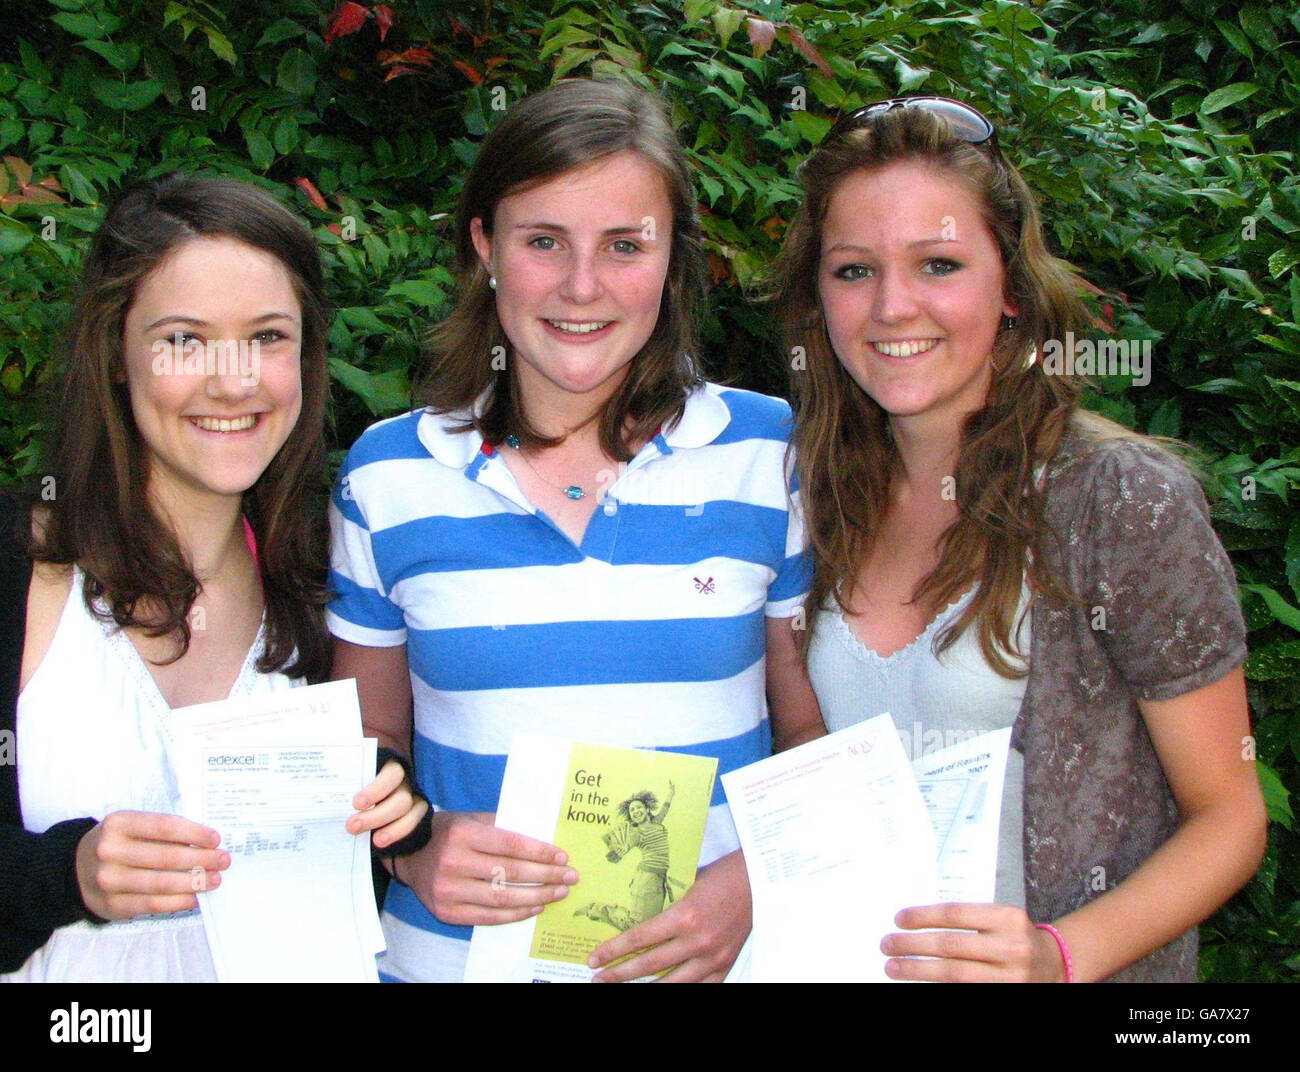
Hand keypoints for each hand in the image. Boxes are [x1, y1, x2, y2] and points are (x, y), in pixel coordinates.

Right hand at [75, 811, 228, 920]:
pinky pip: (152, 905)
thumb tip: (206, 843)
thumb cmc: (118, 843)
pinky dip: (179, 902)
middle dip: (202, 859)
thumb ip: (162, 831)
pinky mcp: (112, 905)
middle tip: (223, 860)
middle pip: (166, 857)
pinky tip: (196, 898)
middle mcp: (110, 851)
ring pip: (161, 884)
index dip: (194, 833)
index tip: (216, 839)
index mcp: (119, 823)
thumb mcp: (132, 826)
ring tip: (215, 879)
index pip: (165, 826)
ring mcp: (109, 880)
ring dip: (195, 882)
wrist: (75, 869)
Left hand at [347, 758, 428, 850]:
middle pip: (399, 797)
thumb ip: (345, 786)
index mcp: (388, 767)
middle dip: (376, 815)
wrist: (366, 804)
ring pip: (407, 809)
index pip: (391, 774)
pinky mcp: (418, 810)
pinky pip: (413, 822)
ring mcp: (412, 795)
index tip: (356, 803)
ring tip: (373, 840)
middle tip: (352, 826)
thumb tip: (320, 792)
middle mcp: (403, 781)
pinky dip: (398, 832)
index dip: (376, 790)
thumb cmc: (354, 790)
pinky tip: (380, 841)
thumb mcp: (350, 783)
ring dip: (389, 827)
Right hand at [393, 811, 576, 925]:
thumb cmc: (449, 834)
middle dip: (545, 875)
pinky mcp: (446, 913)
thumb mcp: (472, 819)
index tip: (562, 856)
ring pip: (502, 898)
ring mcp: (449, 891)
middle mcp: (454, 863)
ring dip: (536, 897)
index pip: (510, 845)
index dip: (539, 852)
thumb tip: (544, 837)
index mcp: (463, 835)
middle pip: (509, 873)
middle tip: (570, 877)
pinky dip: (515, 913)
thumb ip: (503, 825)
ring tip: (558, 893)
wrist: (410, 856)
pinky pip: (488, 916)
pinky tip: (534, 906)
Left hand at [587, 850, 750, 981]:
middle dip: (619, 974)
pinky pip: (699, 987)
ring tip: (621, 988)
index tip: (594, 958)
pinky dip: (679, 990)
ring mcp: (713, 957)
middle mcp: (698, 941)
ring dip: (643, 989)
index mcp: (685, 916)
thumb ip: (664, 902)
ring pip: (671, 983)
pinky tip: (662, 990)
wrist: (759, 882)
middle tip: (598, 979)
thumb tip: (634, 913)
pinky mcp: (726, 965)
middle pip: (649, 966)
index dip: (614, 951)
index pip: (640, 939)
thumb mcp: (687, 884)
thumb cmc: (722, 876)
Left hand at [880, 903, 1066, 981]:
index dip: (923, 917)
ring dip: (918, 970)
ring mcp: (1011, 978)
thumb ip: (967, 921)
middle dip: (913, 946)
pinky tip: (920, 984)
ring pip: (954, 975)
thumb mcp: (999, 919)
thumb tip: (916, 926)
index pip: (955, 914)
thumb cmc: (1015, 937)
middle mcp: (1012, 948)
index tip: (898, 920)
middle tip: (887, 944)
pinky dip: (939, 987)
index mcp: (1008, 918)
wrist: (1055, 966)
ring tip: (893, 967)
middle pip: (951, 946)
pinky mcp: (1007, 995)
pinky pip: (964, 991)